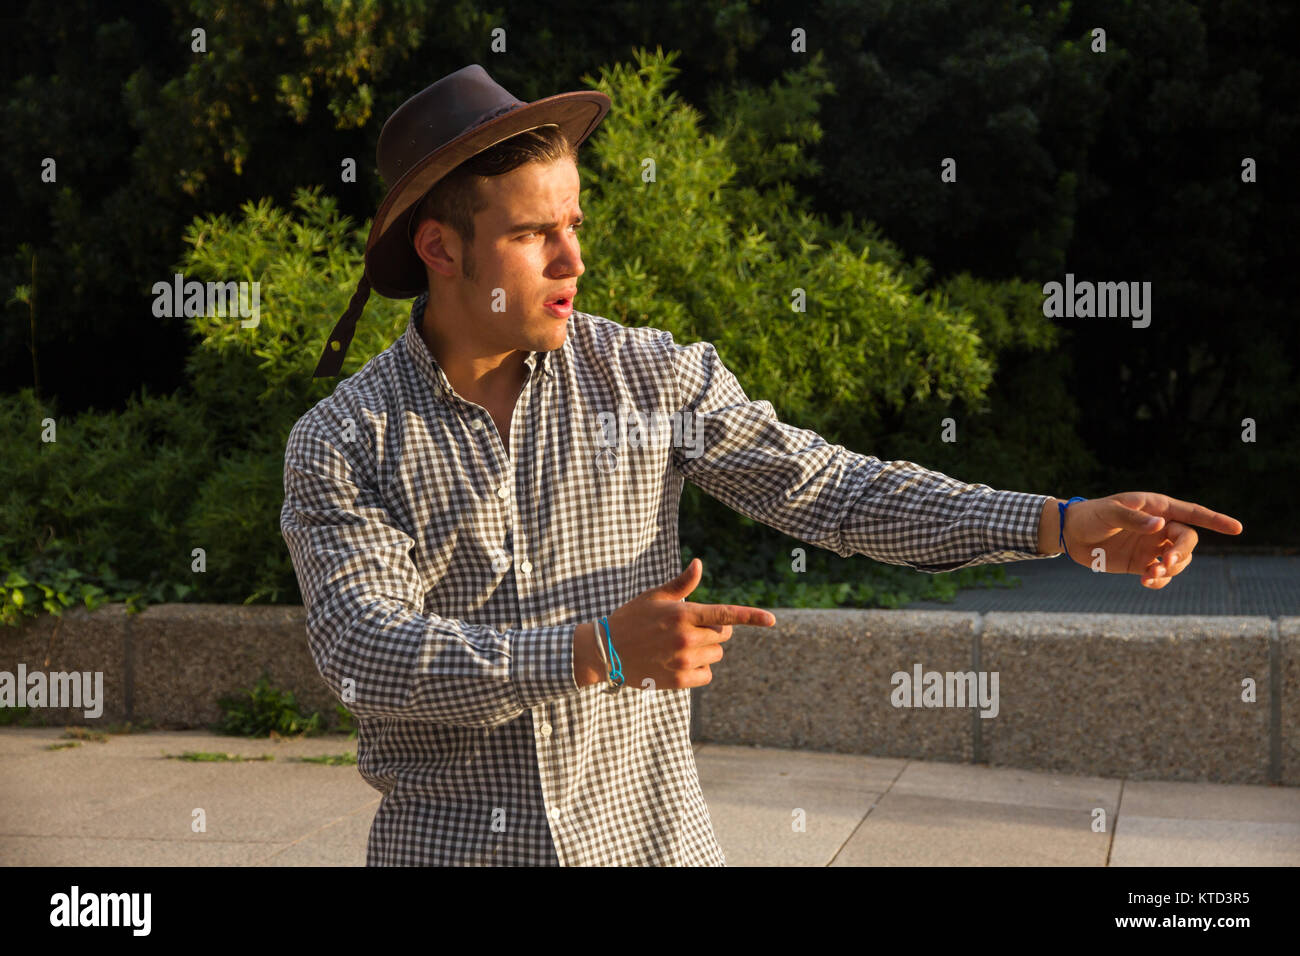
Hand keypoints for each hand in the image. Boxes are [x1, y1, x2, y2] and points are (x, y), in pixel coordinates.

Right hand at [576, 559, 775, 688]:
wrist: (606, 651)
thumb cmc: (631, 618)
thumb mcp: (654, 597)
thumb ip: (682, 584)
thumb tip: (699, 563)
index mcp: (683, 614)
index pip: (725, 614)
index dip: (752, 617)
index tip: (772, 620)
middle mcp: (687, 637)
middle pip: (723, 635)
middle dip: (712, 630)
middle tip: (688, 629)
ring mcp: (683, 660)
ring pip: (715, 655)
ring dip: (705, 650)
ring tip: (678, 646)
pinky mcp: (679, 680)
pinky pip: (706, 675)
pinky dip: (699, 670)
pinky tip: (679, 663)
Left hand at [1061, 492, 1242, 587]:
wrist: (1071, 534)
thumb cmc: (1091, 515)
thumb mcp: (1109, 513)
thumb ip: (1133, 519)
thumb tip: (1160, 526)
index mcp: (1157, 508)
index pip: (1192, 514)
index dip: (1215, 520)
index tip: (1237, 529)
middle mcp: (1159, 527)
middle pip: (1187, 541)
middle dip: (1181, 553)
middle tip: (1164, 562)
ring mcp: (1152, 546)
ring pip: (1178, 560)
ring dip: (1170, 569)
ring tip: (1150, 574)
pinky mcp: (1141, 563)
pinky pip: (1161, 574)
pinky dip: (1160, 580)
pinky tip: (1147, 582)